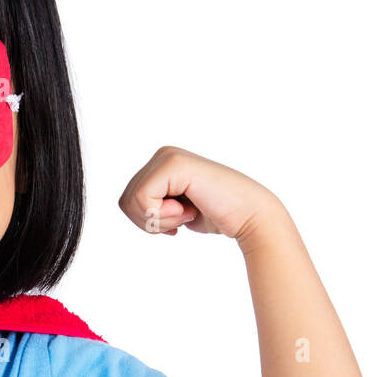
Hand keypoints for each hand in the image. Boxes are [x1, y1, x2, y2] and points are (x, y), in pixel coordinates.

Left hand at [117, 146, 281, 245]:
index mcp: (161, 164)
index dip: (148, 222)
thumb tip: (126, 202)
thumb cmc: (217, 215)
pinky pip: (143, 198)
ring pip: (132, 201)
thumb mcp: (175, 210)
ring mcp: (168, 157)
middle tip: (183, 216)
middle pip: (125, 202)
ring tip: (187, 211)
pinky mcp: (174, 164)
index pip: (126, 201)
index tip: (178, 219)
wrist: (250, 217)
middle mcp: (163, 155)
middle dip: (152, 222)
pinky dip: (164, 215)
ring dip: (161, 219)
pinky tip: (190, 209)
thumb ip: (152, 204)